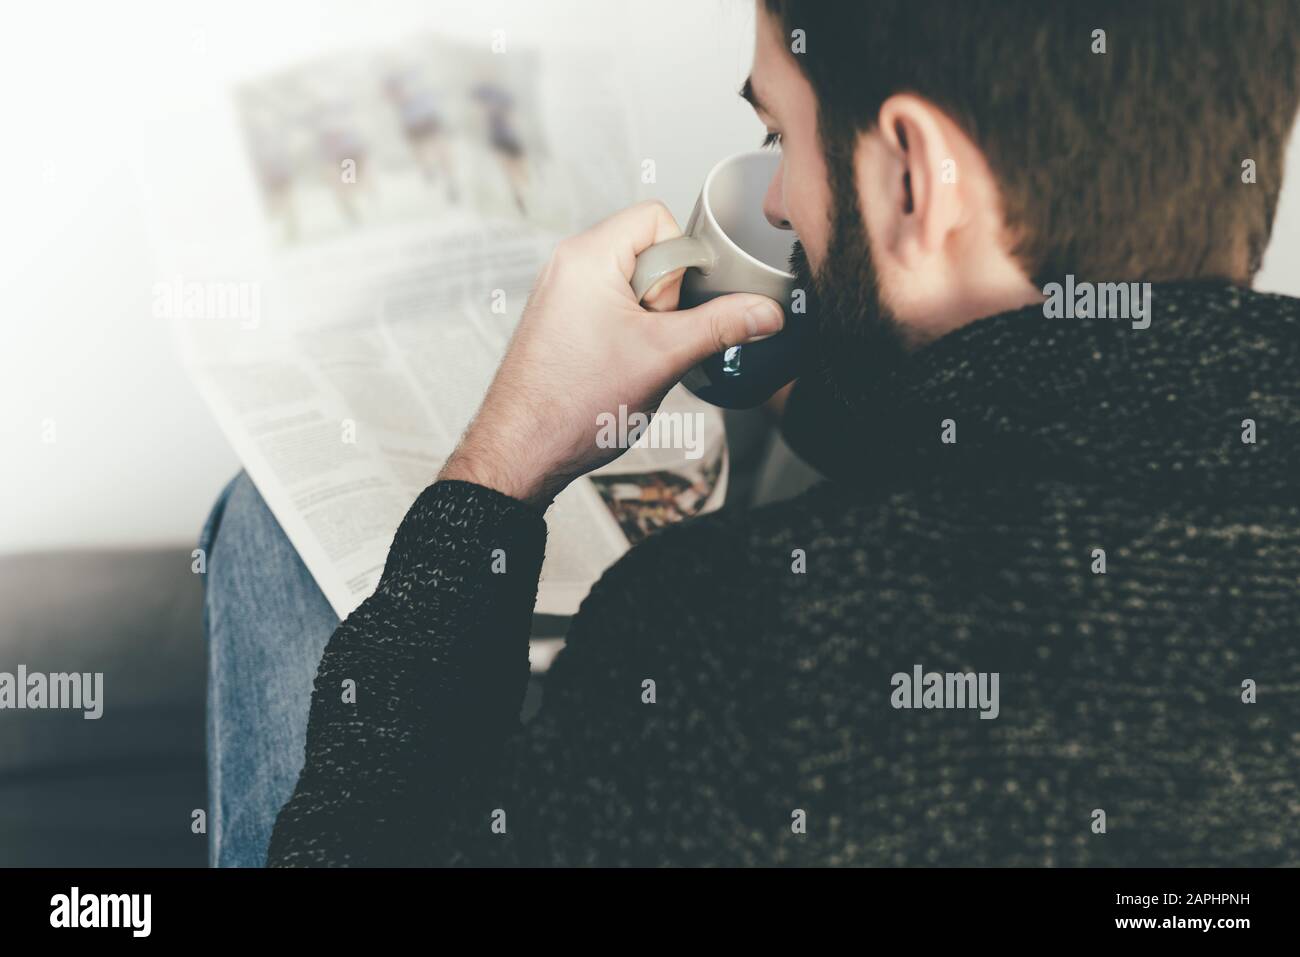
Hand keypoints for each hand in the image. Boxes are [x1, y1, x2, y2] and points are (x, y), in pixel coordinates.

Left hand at [439, 200, 784, 507]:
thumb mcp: (663, 358)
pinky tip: (624, 367)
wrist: (521, 451)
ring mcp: (562, 292)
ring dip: (650, 319)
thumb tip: (766, 313)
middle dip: (666, 296)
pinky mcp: (562, 320)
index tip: (676, 307)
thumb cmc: (570, 405)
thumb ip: (722, 327)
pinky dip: (630, 332)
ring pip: (633, 283)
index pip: (657, 218)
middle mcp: (569, 265)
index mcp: (587, 256)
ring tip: (637, 357)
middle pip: (647, 250)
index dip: (681, 260)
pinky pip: (613, 306)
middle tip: (655, 337)